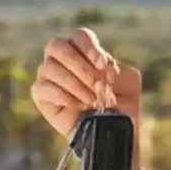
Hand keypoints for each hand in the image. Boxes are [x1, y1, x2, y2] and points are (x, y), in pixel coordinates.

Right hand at [30, 28, 143, 169]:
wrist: (112, 133)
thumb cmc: (121, 104)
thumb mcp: (129, 82)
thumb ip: (116, 68)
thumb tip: (100, 68)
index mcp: (83, 51)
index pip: (79, 36)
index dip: (89, 48)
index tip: (103, 65)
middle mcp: (62, 60)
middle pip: (58, 46)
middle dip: (80, 66)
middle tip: (97, 85)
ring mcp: (48, 76)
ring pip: (50, 68)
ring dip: (75, 84)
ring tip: (92, 101)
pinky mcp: (41, 96)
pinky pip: (43, 88)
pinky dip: (63, 96)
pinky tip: (78, 106)